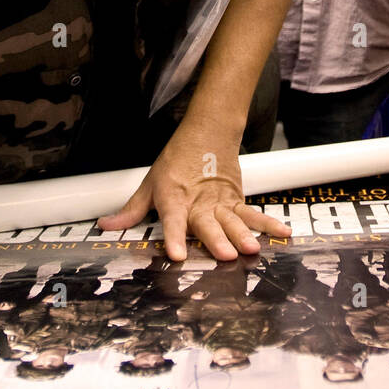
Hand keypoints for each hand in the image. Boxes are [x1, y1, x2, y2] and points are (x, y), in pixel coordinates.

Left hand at [99, 122, 290, 262]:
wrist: (206, 132)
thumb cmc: (175, 161)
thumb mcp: (149, 184)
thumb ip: (131, 211)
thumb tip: (105, 226)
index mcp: (174, 199)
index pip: (171, 221)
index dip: (173, 238)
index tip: (177, 255)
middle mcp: (199, 203)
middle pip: (207, 223)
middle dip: (217, 240)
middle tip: (225, 255)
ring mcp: (221, 202)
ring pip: (233, 220)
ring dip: (244, 234)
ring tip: (253, 248)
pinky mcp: (237, 199)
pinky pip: (254, 214)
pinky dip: (269, 223)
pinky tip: (283, 234)